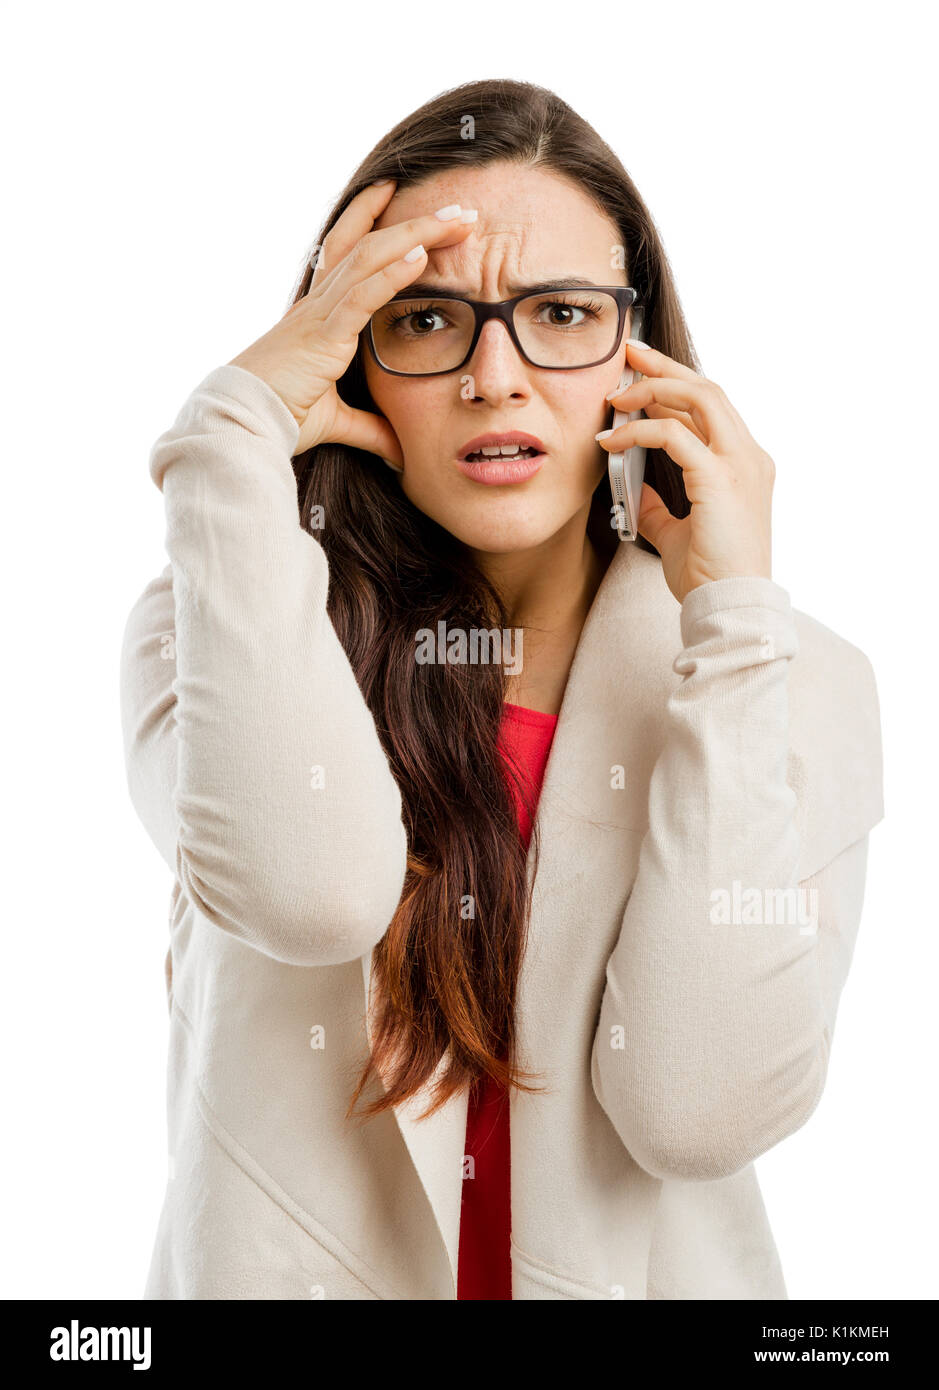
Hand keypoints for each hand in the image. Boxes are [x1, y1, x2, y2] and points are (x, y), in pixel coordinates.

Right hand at [228, 181, 476, 461]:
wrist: (242, 427)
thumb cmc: (278, 420)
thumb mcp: (336, 423)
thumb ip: (371, 431)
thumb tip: (401, 453)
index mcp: (319, 317)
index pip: (350, 255)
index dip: (371, 221)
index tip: (398, 195)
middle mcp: (318, 305)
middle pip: (368, 245)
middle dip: (413, 222)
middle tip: (458, 209)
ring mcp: (319, 316)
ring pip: (369, 258)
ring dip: (415, 235)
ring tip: (456, 221)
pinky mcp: (322, 335)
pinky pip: (361, 295)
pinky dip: (391, 274)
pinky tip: (421, 254)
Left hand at [598, 341, 774, 603]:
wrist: (728, 608)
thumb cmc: (708, 577)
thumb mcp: (675, 534)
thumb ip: (657, 507)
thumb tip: (632, 488)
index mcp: (745, 466)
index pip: (711, 408)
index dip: (675, 384)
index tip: (641, 372)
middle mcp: (748, 457)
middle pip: (707, 389)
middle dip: (664, 366)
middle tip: (627, 354)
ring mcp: (739, 465)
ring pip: (698, 397)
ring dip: (652, 388)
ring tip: (615, 397)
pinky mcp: (719, 479)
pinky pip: (673, 435)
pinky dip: (639, 431)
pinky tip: (612, 441)